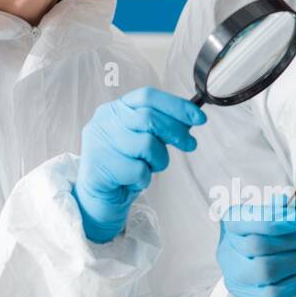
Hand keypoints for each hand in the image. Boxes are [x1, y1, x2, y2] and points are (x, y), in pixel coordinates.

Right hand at [72, 88, 205, 241]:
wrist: (97, 199)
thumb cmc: (123, 168)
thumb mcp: (141, 141)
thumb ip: (158, 127)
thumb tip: (189, 118)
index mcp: (114, 110)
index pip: (147, 97)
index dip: (176, 105)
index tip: (198, 117)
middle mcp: (104, 122)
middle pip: (149, 117)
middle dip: (177, 132)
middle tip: (190, 144)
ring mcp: (99, 143)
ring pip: (147, 144)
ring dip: (159, 160)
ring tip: (150, 168)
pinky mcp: (99, 167)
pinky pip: (138, 170)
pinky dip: (144, 178)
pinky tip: (134, 181)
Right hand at [218, 196, 295, 296]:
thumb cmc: (293, 248)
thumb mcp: (293, 223)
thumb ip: (288, 211)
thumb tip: (285, 200)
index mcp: (232, 229)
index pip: (244, 220)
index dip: (274, 219)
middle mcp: (228, 256)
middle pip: (257, 245)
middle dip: (294, 238)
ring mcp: (239, 283)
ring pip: (265, 270)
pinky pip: (275, 294)